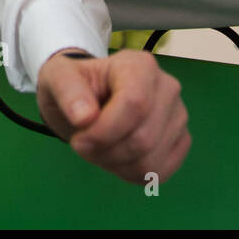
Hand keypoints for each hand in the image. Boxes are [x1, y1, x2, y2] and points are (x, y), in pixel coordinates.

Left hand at [36, 48, 190, 184]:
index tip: (78, 140)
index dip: (104, 132)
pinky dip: (132, 174)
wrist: (86, 98)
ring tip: (99, 148)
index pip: (135, 104)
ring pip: (151, 160)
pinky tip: (116, 157)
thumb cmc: (74, 86)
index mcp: (140, 65)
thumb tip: (85, 118)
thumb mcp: (58, 79)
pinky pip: (160, 172)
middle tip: (82, 144)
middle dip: (105, 151)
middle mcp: (167, 87)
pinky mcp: (180, 140)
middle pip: (143, 138)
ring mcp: (178, 115)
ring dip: (115, 164)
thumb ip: (68, 92)